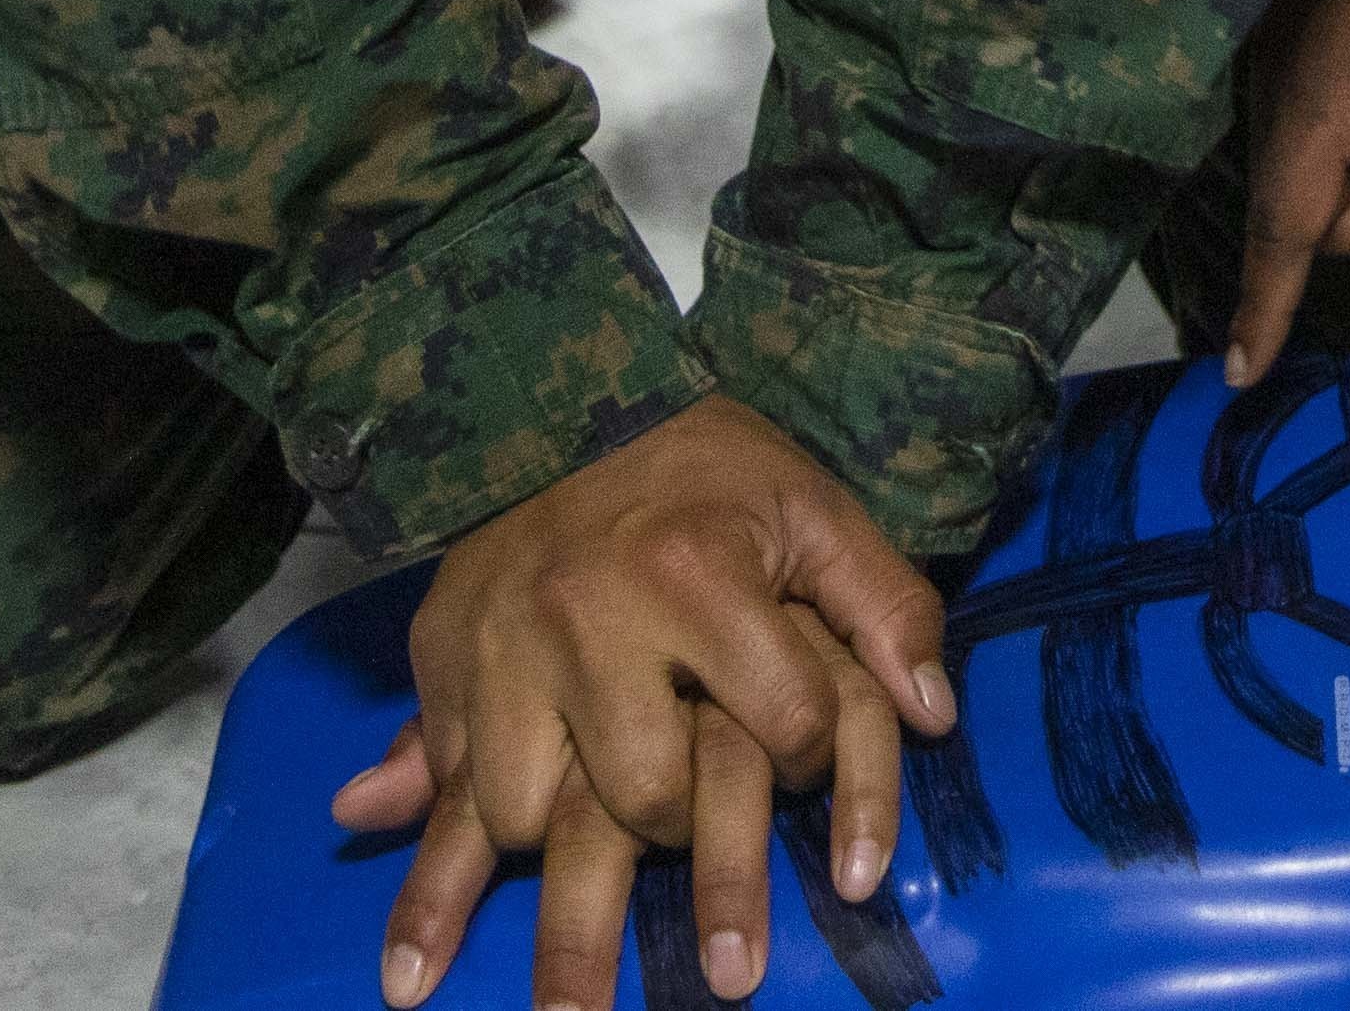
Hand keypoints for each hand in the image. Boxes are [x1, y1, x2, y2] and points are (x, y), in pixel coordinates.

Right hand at [329, 401, 955, 1010]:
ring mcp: (505, 648)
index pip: (785, 723)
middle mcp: (591, 616)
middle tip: (703, 825)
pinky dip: (428, 889)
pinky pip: (437, 796)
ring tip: (595, 877)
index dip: (817, 756)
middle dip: (690, 835)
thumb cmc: (708, 468)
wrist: (564, 397)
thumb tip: (934, 716)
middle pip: (648, 793)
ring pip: (529, 815)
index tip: (803, 744)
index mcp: (696, 570)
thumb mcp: (815, 509)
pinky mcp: (443, 668)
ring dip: (566, 855)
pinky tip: (415, 974)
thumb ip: (887, 607)